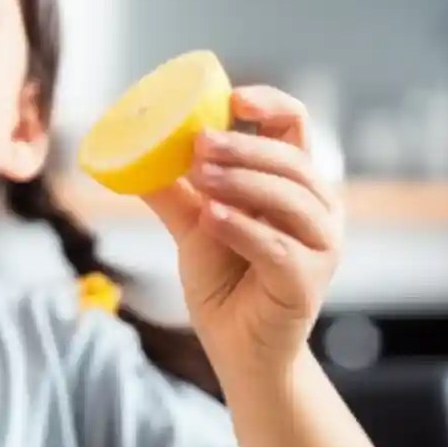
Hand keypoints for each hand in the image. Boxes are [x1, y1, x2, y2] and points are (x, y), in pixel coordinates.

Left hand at [142, 86, 342, 375]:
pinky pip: (277, 246)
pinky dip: (243, 227)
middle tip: (199, 145)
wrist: (238, 349)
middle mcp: (318, 208)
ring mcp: (319, 245)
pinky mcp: (308, 280)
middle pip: (292, 159)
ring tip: (200, 177)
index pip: (295, 126)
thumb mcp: (192, 224)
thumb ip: (170, 189)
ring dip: (243, 181)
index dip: (269, 103)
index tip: (233, 97)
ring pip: (290, 198)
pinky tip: (211, 217)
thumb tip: (127, 151)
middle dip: (244, 147)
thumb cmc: (225, 282)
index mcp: (294, 183)